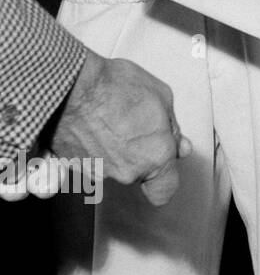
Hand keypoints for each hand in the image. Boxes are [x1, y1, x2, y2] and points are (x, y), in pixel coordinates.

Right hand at [50, 52, 191, 205]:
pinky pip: (85, 160)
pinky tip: (86, 125)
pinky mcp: (69, 165)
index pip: (164, 190)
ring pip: (109, 166)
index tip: (162, 165)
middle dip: (136, 153)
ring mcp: (95, 171)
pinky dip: (86, 147)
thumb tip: (176, 143)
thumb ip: (172, 128)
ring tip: (105, 119)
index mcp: (155, 158)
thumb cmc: (114, 86)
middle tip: (130, 123)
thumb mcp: (162, 96)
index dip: (163, 177)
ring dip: (109, 149)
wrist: (68, 84)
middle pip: (136, 172)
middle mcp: (125, 172)